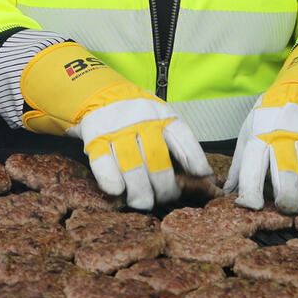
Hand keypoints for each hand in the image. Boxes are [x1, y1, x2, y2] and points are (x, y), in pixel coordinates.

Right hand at [20, 42, 211, 209]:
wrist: (100, 94)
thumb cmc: (137, 115)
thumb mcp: (159, 118)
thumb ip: (174, 140)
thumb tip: (202, 175)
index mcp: (161, 114)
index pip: (182, 137)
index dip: (194, 158)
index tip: (202, 176)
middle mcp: (141, 119)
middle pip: (156, 159)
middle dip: (164, 186)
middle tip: (166, 198)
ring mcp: (117, 128)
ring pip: (132, 167)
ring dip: (140, 192)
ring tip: (144, 202)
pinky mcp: (95, 137)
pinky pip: (103, 164)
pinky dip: (112, 182)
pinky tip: (119, 192)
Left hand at [225, 84, 297, 213]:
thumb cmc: (271, 119)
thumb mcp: (250, 132)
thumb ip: (240, 165)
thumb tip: (227, 194)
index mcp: (261, 135)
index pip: (253, 167)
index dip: (251, 191)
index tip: (253, 206)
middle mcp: (286, 135)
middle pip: (288, 175)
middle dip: (288, 200)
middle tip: (288, 208)